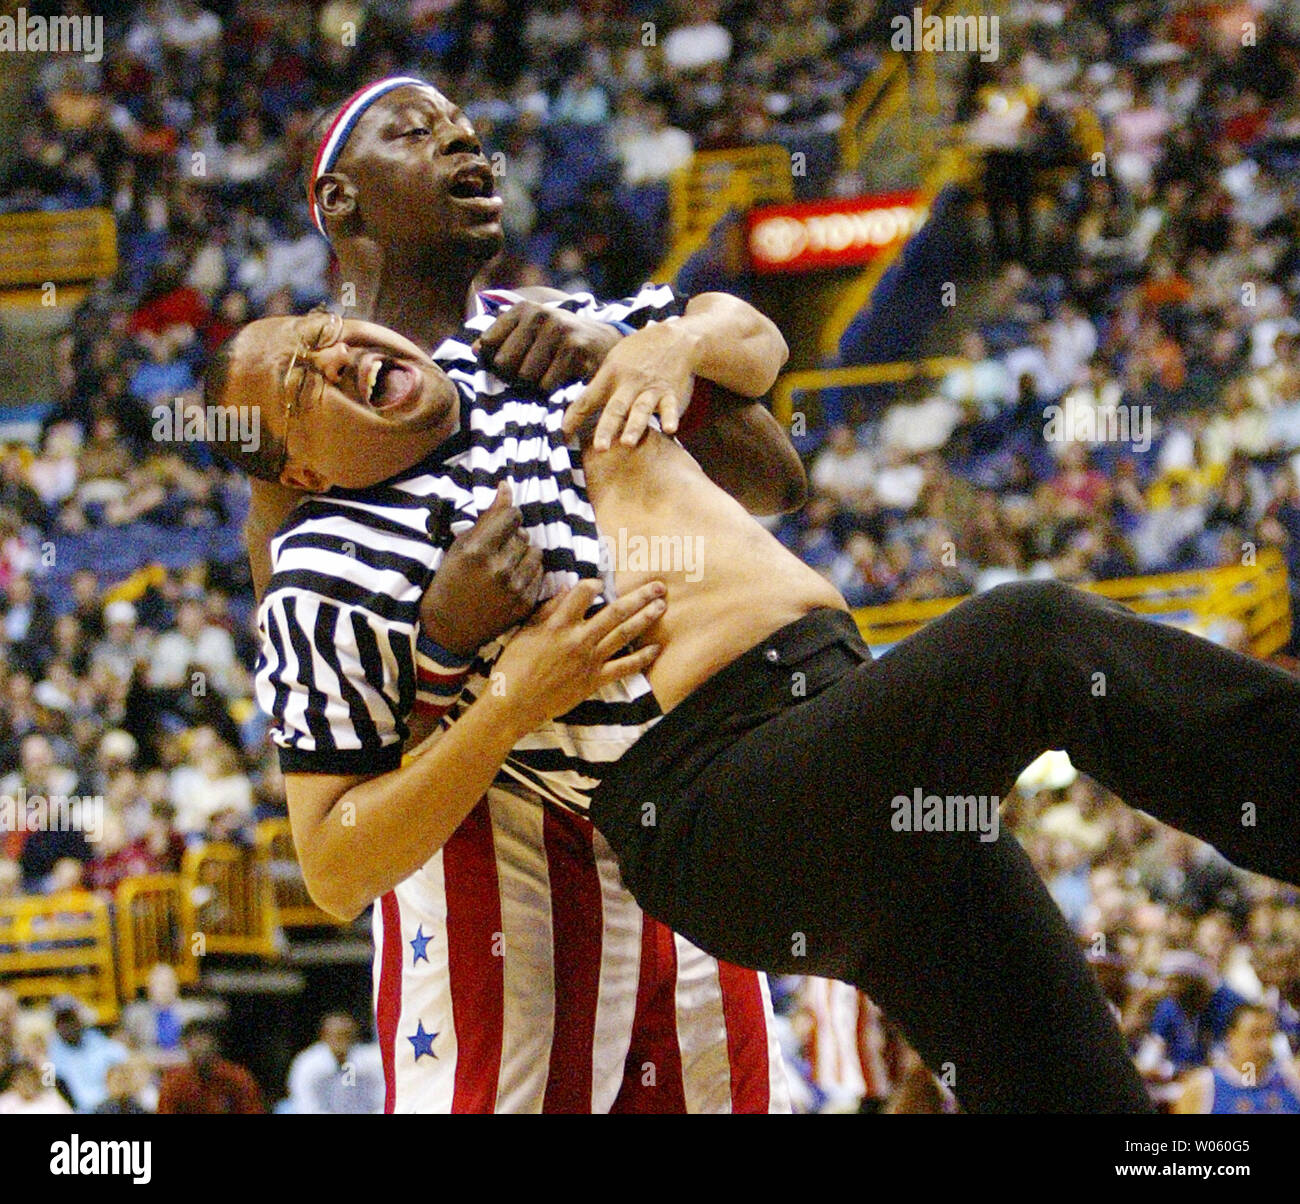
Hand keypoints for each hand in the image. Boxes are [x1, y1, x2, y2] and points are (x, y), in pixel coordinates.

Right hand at [419, 483, 543, 657]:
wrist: (449, 630)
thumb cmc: (448, 583)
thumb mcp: (460, 547)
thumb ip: (487, 518)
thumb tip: (507, 487)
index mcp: (477, 550)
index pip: (512, 516)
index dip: (508, 517)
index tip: (501, 525)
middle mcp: (499, 567)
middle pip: (524, 535)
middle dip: (513, 537)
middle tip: (498, 550)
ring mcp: (515, 587)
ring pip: (536, 553)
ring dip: (524, 554)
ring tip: (507, 564)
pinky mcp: (525, 603)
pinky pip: (540, 574)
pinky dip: (529, 573)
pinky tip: (512, 580)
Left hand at [474, 302, 622, 393]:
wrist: (602, 340)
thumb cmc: (557, 340)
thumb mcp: (529, 330)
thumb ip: (500, 338)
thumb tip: (473, 350)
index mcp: (524, 309)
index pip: (488, 342)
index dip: (494, 358)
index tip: (508, 361)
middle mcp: (540, 315)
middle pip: (504, 362)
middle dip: (513, 374)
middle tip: (527, 373)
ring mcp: (558, 331)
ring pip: (525, 376)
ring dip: (533, 384)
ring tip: (544, 375)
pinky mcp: (574, 350)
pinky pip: (546, 384)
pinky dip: (550, 389)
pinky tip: (559, 379)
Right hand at [489, 578, 665, 734]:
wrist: (514, 703)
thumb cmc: (514, 666)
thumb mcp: (526, 631)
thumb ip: (549, 609)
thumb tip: (568, 589)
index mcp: (559, 624)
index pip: (584, 592)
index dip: (594, 583)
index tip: (600, 582)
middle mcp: (579, 639)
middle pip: (615, 612)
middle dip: (639, 597)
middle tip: (657, 587)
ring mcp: (590, 660)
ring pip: (624, 634)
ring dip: (645, 619)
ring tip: (661, 606)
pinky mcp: (594, 680)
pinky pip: (623, 667)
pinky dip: (641, 658)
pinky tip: (655, 648)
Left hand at [561, 321, 698, 450]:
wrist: (675, 339)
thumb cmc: (638, 354)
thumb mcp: (614, 361)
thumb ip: (599, 386)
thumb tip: (575, 411)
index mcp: (611, 375)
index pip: (589, 398)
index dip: (576, 415)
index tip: (565, 431)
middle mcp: (629, 382)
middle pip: (615, 408)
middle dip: (606, 428)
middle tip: (599, 448)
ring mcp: (651, 389)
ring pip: (641, 409)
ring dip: (634, 426)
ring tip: (628, 443)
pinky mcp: (671, 394)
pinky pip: (670, 407)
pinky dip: (671, 418)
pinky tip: (670, 430)